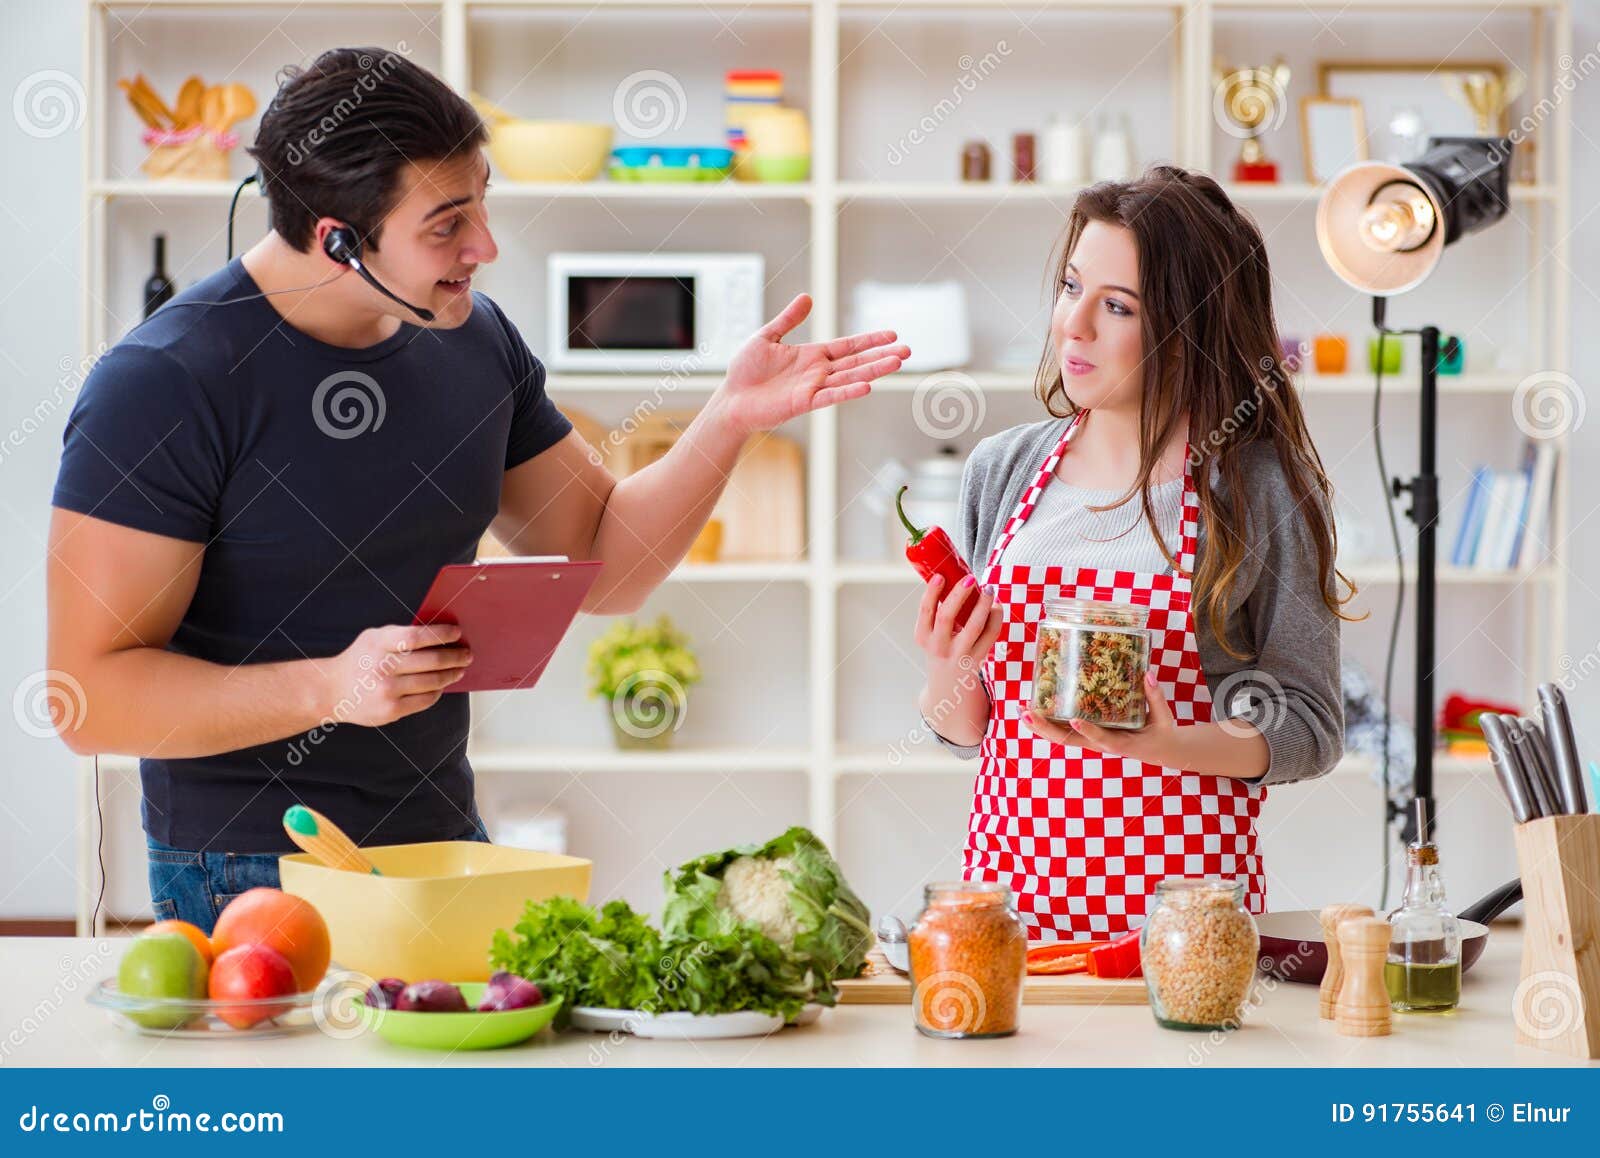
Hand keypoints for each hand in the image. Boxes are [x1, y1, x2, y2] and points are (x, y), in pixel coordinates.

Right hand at [318, 624, 472, 725]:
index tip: (457, 633)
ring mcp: (386, 690)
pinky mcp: (390, 710)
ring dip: (451, 675)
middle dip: (454, 657)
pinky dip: (437, 691)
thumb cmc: (361, 659)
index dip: (441, 634)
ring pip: (432, 682)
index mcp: (378, 643)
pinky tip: (441, 685)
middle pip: (430, 661)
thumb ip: (401, 635)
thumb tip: (441, 634)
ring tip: (459, 670)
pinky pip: (425, 700)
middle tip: (467, 654)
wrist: (332, 691)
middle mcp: (382, 667)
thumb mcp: (374, 639)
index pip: (416, 636)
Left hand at [713, 294, 909, 437]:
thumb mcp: (766, 337)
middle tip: (907, 351)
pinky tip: (867, 386)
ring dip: (873, 371)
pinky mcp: (803, 403)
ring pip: (849, 378)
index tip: (892, 335)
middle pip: (856, 362)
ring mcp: (813, 388)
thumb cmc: (745, 372)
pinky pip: (830, 396)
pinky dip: (848, 392)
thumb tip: (808, 298)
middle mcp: (817, 373)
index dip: (869, 340)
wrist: (731, 399)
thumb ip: (788, 320)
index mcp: (811, 356)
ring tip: (897, 363)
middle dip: (881, 356)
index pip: (848, 347)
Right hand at [914, 574, 1002, 700]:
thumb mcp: (931, 634)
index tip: (939, 576)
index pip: (925, 611)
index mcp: (923, 636)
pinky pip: (990, 635)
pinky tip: (996, 605)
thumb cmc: (941, 648)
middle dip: (958, 596)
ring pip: (974, 627)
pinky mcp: (977, 659)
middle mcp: (938, 647)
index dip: (932, 593)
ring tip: (989, 590)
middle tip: (970, 579)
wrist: (948, 685)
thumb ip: (939, 611)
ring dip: (983, 605)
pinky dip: (996, 617)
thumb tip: (954, 575)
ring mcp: (958, 655)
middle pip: (947, 617)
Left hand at [1021, 670, 1180, 763]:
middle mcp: (1101, 743)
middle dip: (1046, 729)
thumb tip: (1147, 673)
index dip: (1089, 731)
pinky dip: (1047, 723)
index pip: (1103, 739)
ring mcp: (1092, 741)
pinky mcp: (1088, 736)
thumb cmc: (1162, 732)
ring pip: (1062, 738)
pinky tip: (1032, 711)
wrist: (1161, 750)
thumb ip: (1155, 697)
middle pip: (1070, 741)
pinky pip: (1064, 732)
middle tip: (1028, 714)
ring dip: (1040, 726)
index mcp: (1122, 742)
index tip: (1074, 720)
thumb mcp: (1164, 717)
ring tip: (1021, 711)